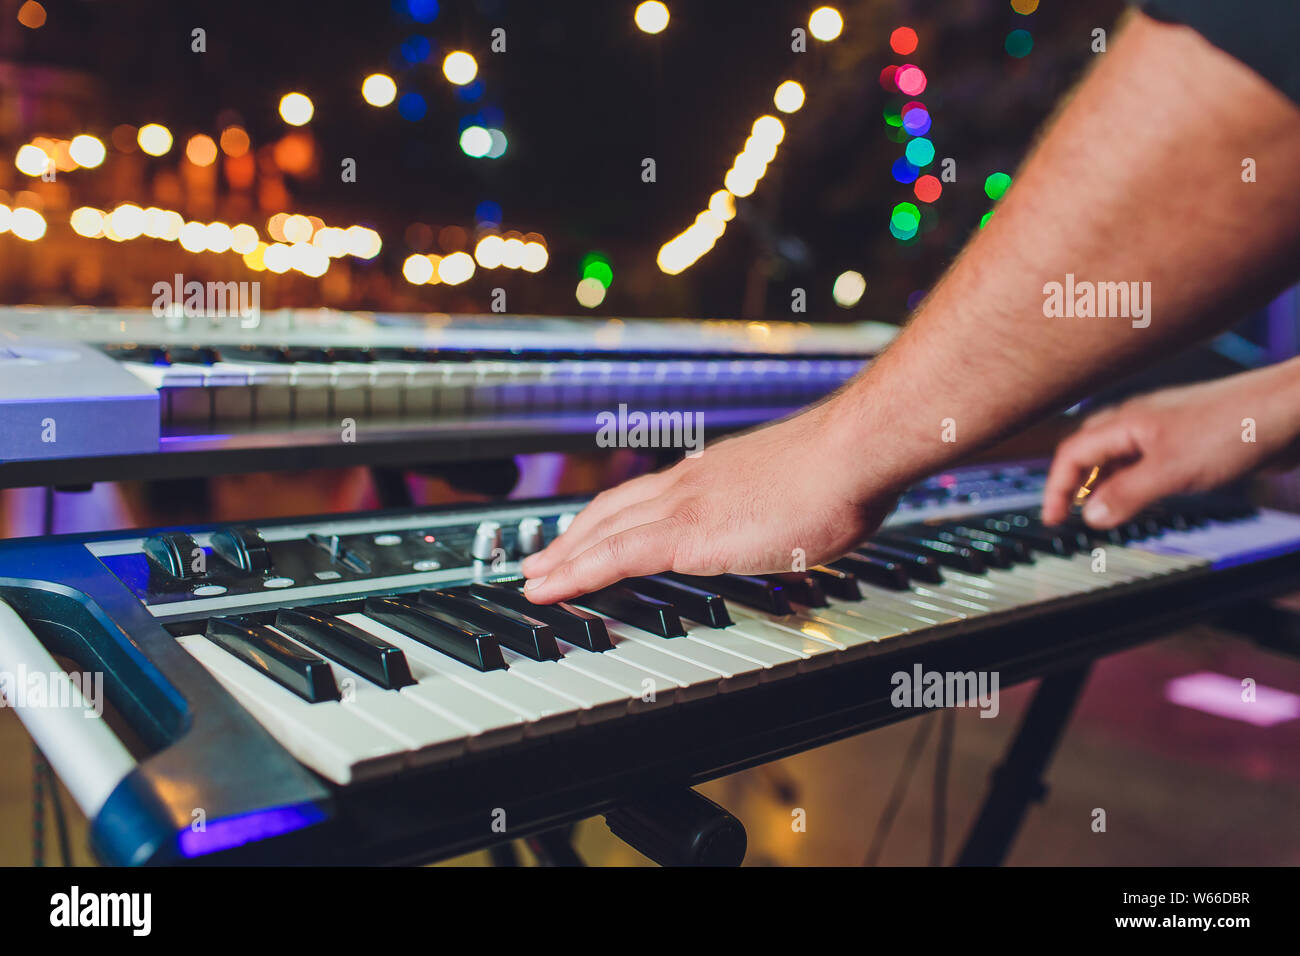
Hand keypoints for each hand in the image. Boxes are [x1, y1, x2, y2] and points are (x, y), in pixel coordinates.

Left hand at [520, 401, 899, 603]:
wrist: (851, 453)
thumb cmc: (840, 474)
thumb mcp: (797, 498)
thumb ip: (776, 517)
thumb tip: (783, 537)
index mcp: (712, 476)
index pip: (644, 499)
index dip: (607, 520)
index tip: (587, 537)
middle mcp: (689, 484)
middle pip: (610, 511)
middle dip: (570, 538)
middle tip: (539, 560)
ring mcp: (685, 505)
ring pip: (602, 531)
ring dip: (561, 556)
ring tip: (532, 579)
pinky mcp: (689, 532)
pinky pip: (616, 554)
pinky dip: (576, 571)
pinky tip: (550, 588)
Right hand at [1041, 363, 1299, 527]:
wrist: (1291, 409)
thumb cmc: (1236, 428)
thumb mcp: (1172, 470)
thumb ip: (1127, 494)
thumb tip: (1091, 517)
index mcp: (1126, 421)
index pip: (1071, 453)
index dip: (1056, 488)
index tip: (1052, 518)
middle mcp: (1139, 420)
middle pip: (1089, 450)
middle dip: (1073, 482)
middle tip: (1068, 513)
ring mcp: (1164, 427)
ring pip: (1118, 455)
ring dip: (1104, 483)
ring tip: (1102, 511)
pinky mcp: (1189, 438)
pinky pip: (1146, 460)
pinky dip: (1134, 480)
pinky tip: (1145, 495)